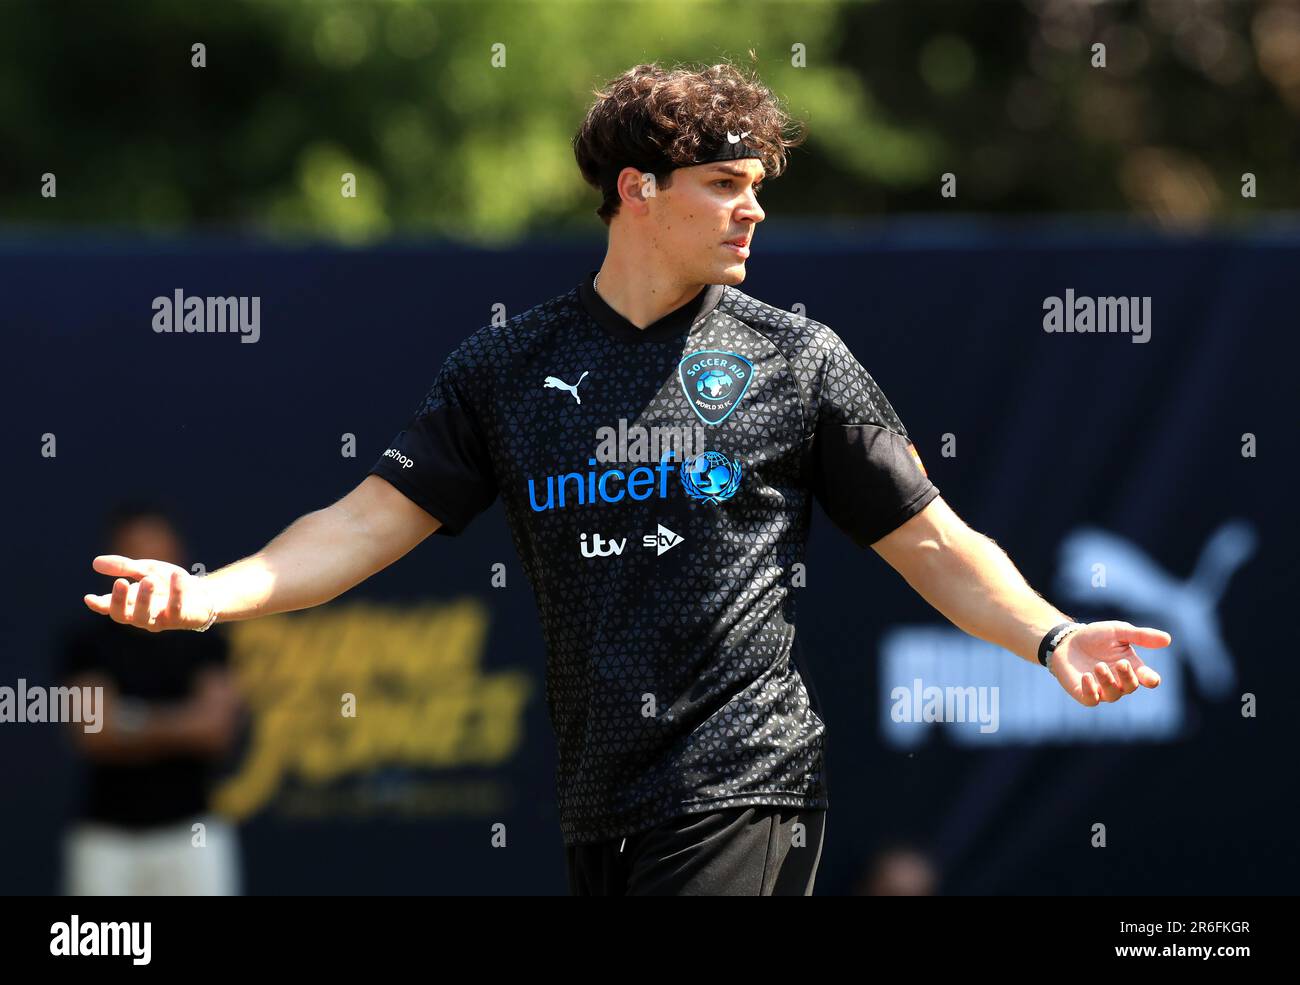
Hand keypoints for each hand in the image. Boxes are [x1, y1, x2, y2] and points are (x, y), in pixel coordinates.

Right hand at [84, 555, 216, 631]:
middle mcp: (142, 616)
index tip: (89, 598)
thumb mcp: (146, 570)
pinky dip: (177, 592)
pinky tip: (177, 574)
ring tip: (149, 579)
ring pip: (146, 617)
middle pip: (124, 615)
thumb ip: (124, 567)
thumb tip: (95, 563)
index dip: (99, 605)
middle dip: (121, 600)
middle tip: (121, 581)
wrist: (200, 593)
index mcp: (130, 604)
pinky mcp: (181, 619)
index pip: (110, 608)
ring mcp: (160, 620)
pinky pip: (176, 609)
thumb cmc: (168, 585)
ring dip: (145, 598)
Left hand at [1050, 620, 1170, 706]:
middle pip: (1131, 687)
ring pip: (1112, 695)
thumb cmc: (1096, 636)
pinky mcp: (1083, 693)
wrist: (1066, 640)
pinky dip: (1090, 691)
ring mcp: (1101, 689)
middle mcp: (1119, 681)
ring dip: (1108, 682)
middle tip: (1120, 663)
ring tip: (1098, 666)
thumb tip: (1168, 639)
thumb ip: (1141, 636)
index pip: (1147, 678)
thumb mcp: (1118, 631)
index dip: (1151, 680)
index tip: (1151, 679)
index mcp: (1131, 667)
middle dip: (1127, 677)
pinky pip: (1091, 700)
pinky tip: (1086, 676)